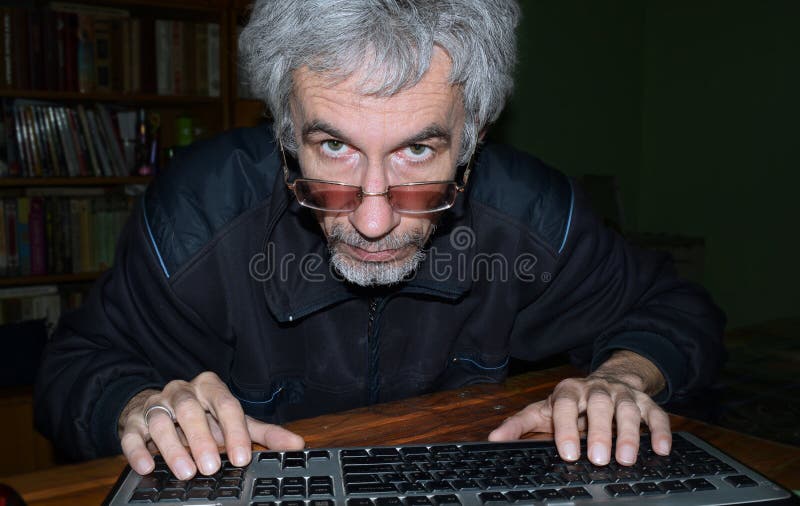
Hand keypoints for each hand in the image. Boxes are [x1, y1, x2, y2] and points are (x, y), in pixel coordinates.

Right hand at [118, 371, 303, 478]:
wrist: (161, 408)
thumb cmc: (204, 417)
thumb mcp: (234, 423)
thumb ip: (264, 434)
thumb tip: (297, 444)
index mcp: (210, 387)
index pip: (226, 405)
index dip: (235, 431)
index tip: (242, 457)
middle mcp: (183, 391)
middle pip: (191, 410)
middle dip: (201, 439)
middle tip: (211, 467)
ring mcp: (156, 403)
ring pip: (161, 419)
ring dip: (172, 447)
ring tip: (185, 472)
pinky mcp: (133, 420)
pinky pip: (133, 432)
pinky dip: (138, 449)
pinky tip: (146, 467)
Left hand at [488, 351, 671, 465]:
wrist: (609, 380)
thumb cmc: (572, 403)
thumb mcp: (544, 410)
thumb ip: (519, 425)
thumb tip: (493, 440)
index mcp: (569, 391)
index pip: (566, 405)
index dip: (567, 428)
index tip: (568, 453)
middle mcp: (597, 390)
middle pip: (599, 406)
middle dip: (600, 432)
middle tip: (599, 459)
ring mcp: (623, 395)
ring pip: (628, 410)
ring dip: (629, 434)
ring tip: (627, 459)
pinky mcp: (646, 402)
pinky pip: (656, 414)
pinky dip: (660, 431)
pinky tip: (661, 450)